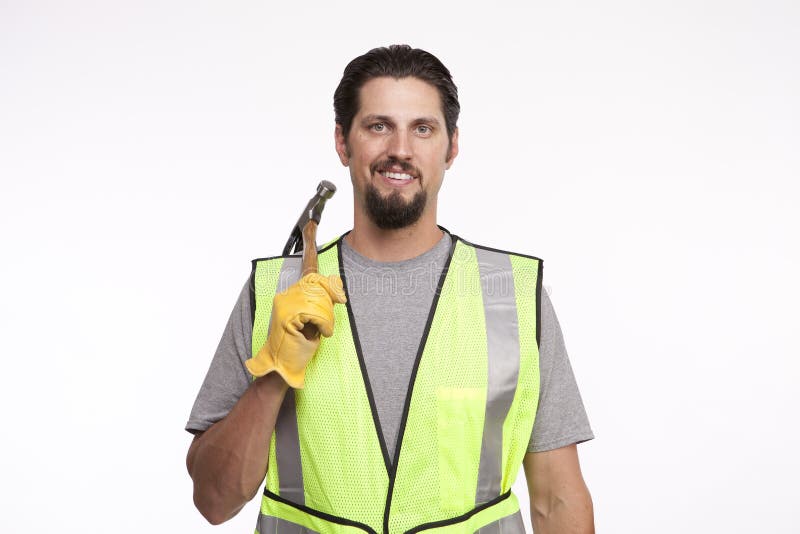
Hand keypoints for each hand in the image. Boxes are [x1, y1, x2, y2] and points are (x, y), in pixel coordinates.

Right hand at [245, 273, 346, 387]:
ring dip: (328, 319)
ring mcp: (284, 305)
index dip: (331, 285)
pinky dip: (325, 325)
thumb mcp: (313, 318)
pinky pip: (317, 313)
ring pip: (319, 301)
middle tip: (327, 324)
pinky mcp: (287, 316)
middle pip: (318, 289)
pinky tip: (323, 333)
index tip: (342, 298)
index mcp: (289, 294)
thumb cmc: (298, 345)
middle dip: (329, 307)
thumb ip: (320, 301)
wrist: (283, 366)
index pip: (313, 278)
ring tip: (323, 331)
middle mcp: (285, 296)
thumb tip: (337, 284)